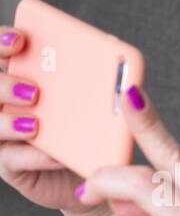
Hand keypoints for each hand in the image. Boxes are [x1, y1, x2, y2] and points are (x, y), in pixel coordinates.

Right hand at [0, 26, 109, 215]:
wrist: (94, 176)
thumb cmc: (95, 136)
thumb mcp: (103, 110)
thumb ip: (108, 91)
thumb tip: (129, 83)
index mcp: (24, 77)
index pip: (3, 52)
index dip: (3, 42)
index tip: (21, 39)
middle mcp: (6, 102)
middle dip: (3, 83)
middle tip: (32, 91)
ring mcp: (4, 133)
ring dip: (9, 121)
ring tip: (36, 124)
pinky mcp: (10, 165)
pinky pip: (10, 158)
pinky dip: (32, 156)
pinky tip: (53, 156)